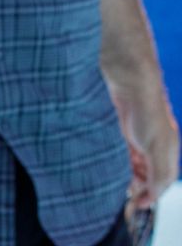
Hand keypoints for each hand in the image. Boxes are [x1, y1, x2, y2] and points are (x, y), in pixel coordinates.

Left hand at [113, 87, 179, 209]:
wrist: (130, 84)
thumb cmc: (146, 111)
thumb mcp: (155, 147)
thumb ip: (159, 171)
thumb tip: (156, 192)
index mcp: (169, 151)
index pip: (164, 180)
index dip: (153, 194)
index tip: (140, 205)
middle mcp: (158, 146)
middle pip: (153, 174)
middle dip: (143, 188)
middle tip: (129, 200)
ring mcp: (143, 138)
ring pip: (141, 166)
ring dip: (135, 179)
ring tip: (124, 190)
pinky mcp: (129, 131)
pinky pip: (130, 154)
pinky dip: (128, 166)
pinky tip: (120, 172)